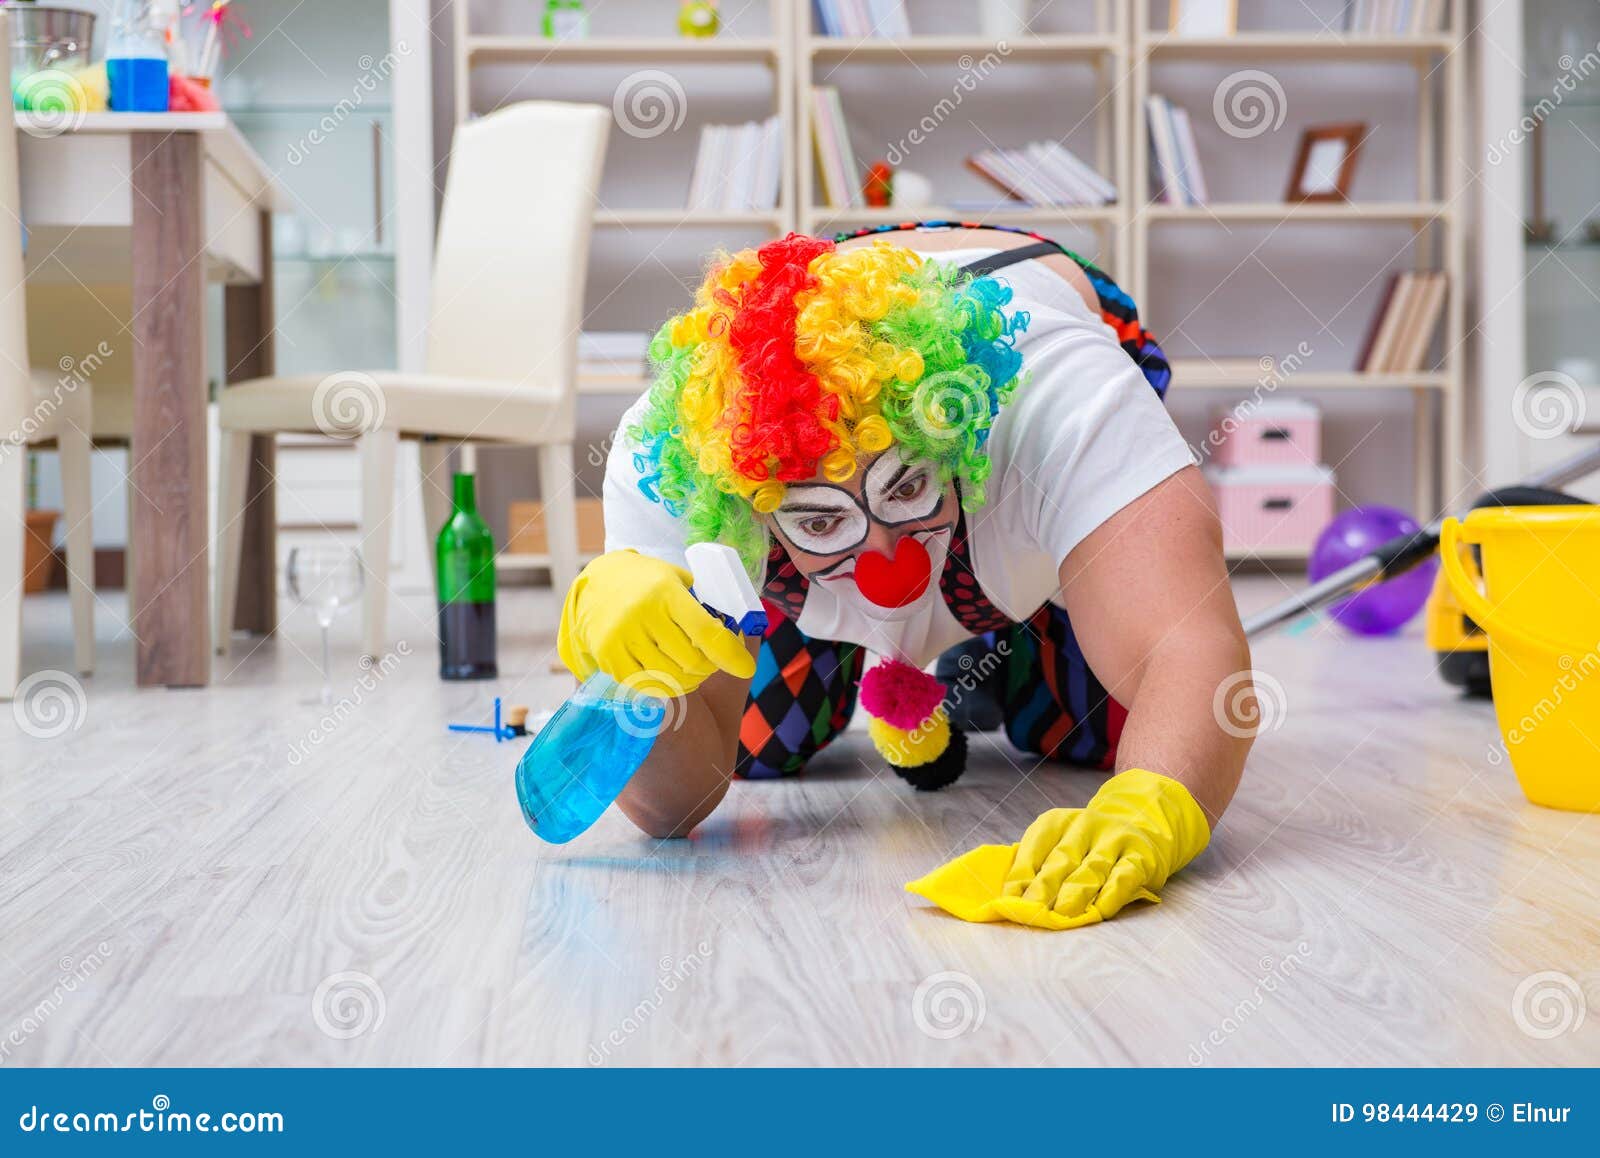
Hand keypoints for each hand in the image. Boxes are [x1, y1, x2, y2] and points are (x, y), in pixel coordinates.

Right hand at [557, 550, 755, 697]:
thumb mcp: (679, 580)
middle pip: (692, 662)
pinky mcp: (608, 657)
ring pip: (670, 679)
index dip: (730, 655)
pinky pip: (646, 686)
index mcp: (665, 592)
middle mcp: (642, 614)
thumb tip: (742, 626)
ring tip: (690, 669)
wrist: (596, 585)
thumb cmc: (649, 583)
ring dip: (689, 681)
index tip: (745, 668)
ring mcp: (621, 638)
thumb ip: (706, 603)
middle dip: (709, 668)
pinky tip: (668, 675)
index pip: (706, 633)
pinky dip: (664, 687)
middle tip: (711, 661)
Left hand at [1003, 768, 1210, 919]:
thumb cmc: (1087, 849)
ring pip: (1091, 869)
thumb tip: (1012, 900)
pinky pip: (1124, 878)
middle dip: (1044, 888)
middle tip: (1032, 912)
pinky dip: (1111, 895)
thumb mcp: (1060, 846)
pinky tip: (1100, 911)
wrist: (1140, 829)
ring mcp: (1114, 839)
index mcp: (1057, 821)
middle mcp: (1085, 824)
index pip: (1034, 848)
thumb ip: (1037, 868)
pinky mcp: (1141, 857)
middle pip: (1060, 860)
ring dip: (1075, 893)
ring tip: (1061, 914)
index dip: (1021, 876)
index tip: (1011, 901)